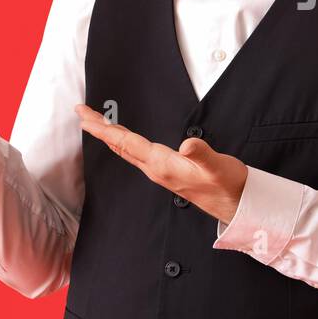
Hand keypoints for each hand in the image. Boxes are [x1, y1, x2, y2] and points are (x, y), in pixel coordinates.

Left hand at [74, 104, 246, 224]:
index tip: (84, 116)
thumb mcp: (217, 166)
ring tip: (96, 123)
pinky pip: (137, 155)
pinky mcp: (168, 172)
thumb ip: (202, 154)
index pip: (125, 142)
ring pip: (126, 150)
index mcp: (162, 165)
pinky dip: (124, 142)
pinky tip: (123, 140)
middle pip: (119, 146)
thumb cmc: (228, 185)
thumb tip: (186, 145)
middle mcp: (156, 169)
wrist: (236, 205)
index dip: (104, 128)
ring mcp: (160, 172)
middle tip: (81, 112)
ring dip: (110, 135)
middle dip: (99, 129)